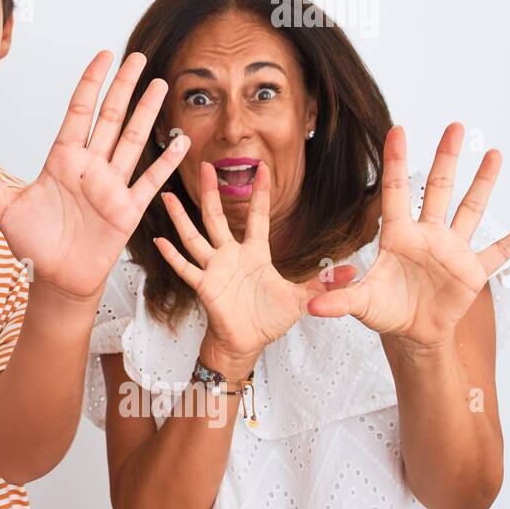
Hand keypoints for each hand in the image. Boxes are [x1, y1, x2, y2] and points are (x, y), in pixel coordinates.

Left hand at [0, 52, 189, 301]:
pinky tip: (180, 141)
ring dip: (146, 113)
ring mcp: (111, 186)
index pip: (79, 112)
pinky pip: (150, 180)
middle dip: (124, 87)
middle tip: (137, 58)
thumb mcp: (3, 207)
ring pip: (132, 140)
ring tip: (160, 84)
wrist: (56, 280)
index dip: (91, 84)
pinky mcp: (128, 209)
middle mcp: (90, 167)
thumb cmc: (33, 244)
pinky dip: (166, 161)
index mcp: (62, 160)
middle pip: (110, 117)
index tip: (102, 57)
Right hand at [156, 160, 355, 376]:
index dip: (260, 194)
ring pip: (194, 237)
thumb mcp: (299, 298)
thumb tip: (350, 271)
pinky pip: (185, 268)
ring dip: (181, 217)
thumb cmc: (268, 318)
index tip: (261, 168)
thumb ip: (320, 283)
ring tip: (167, 196)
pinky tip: (159, 241)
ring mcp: (214, 269)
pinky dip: (172, 255)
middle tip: (206, 166)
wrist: (247, 342)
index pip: (257, 218)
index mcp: (255, 253)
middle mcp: (231, 255)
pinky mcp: (204, 286)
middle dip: (212, 192)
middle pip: (217, 218)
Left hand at [307, 123, 509, 350]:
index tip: (397, 130)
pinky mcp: (472, 270)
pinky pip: (499, 252)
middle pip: (438, 188)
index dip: (395, 161)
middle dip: (446, 158)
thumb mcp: (361, 304)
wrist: (412, 333)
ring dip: (482, 182)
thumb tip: (311, 307)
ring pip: (470, 209)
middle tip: (454, 127)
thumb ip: (339, 301)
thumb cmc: (386, 311)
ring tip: (492, 154)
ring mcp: (453, 249)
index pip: (395, 191)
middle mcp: (427, 235)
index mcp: (398, 236)